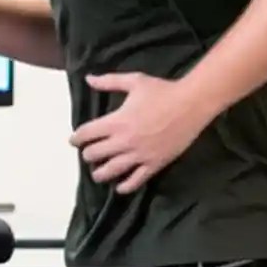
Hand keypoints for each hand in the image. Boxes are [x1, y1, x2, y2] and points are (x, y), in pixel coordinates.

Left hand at [70, 73, 209, 193]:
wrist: (192, 104)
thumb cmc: (162, 91)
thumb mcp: (133, 81)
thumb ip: (108, 81)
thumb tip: (88, 79)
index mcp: (116, 121)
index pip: (87, 134)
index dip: (76, 138)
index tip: (74, 140)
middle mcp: (124, 141)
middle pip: (95, 154)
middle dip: (88, 155)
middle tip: (88, 153)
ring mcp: (139, 155)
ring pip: (111, 170)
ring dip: (100, 173)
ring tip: (97, 173)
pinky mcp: (155, 164)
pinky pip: (136, 180)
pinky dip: (125, 186)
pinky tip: (119, 187)